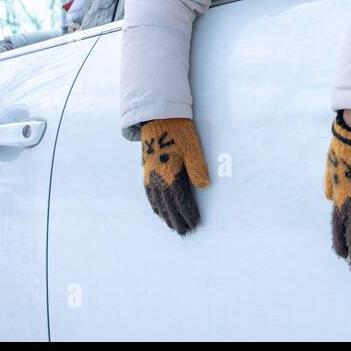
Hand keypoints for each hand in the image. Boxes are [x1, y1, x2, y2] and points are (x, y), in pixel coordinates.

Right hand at [140, 118, 210, 234]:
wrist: (157, 118)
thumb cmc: (179, 132)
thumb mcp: (193, 149)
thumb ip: (197, 169)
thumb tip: (204, 187)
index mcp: (172, 176)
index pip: (181, 202)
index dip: (188, 215)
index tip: (194, 224)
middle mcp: (160, 179)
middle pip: (168, 206)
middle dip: (176, 220)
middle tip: (183, 232)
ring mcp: (151, 175)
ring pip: (157, 202)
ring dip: (164, 215)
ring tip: (170, 225)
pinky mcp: (146, 170)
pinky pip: (149, 193)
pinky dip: (153, 204)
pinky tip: (156, 209)